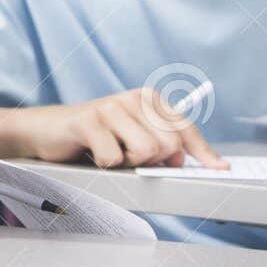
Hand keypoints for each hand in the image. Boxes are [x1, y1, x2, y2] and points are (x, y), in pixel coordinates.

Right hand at [21, 89, 225, 168]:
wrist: (46, 131)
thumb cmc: (93, 138)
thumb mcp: (132, 138)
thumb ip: (160, 145)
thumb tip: (187, 161)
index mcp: (149, 99)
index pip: (185, 129)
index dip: (203, 153)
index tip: (220, 168)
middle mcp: (133, 98)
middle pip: (170, 145)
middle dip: (152, 161)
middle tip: (128, 157)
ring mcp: (111, 107)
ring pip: (146, 152)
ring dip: (127, 163)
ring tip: (110, 153)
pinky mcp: (89, 120)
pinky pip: (114, 158)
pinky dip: (104, 165)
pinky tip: (92, 153)